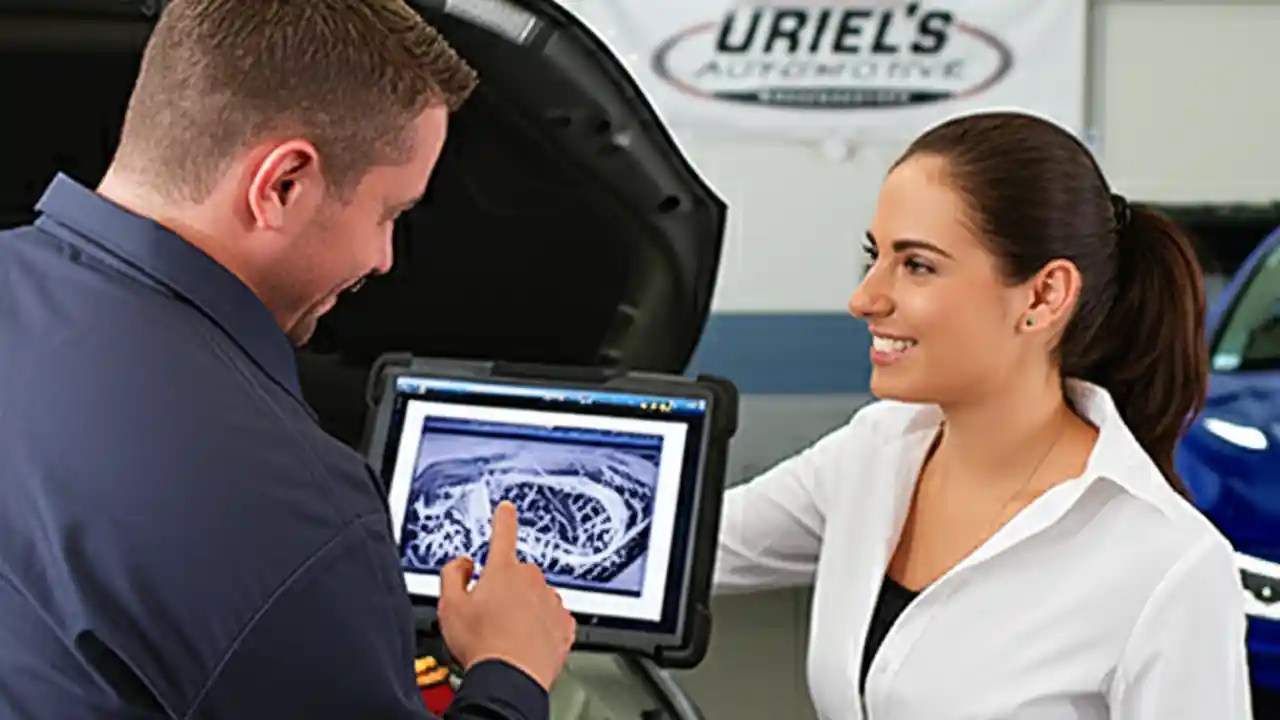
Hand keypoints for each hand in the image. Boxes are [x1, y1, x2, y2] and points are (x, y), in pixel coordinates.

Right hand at [437, 501, 576, 690]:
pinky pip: (552, 619)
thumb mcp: (449, 606)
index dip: (503, 519)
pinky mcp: (564, 624)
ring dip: (525, 609)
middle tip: (490, 614)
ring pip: (536, 597)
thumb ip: (452, 574)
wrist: (511, 678)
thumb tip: (462, 564)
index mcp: (502, 570)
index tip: (507, 509)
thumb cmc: (481, 644)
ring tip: (507, 634)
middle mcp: (531, 579)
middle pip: (518, 574)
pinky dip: (541, 627)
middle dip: (506, 588)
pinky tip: (526, 642)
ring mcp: (551, 601)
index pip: (503, 533)